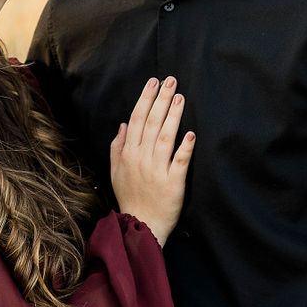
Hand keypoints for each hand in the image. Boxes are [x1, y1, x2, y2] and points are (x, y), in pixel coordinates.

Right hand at [109, 76, 194, 245]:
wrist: (140, 225)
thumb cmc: (129, 196)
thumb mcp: (115, 171)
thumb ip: (117, 147)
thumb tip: (123, 125)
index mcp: (129, 154)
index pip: (137, 120)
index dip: (145, 99)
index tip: (153, 82)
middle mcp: (142, 159)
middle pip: (151, 123)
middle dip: (161, 100)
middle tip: (171, 81)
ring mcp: (157, 170)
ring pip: (165, 138)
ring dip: (173, 116)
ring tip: (180, 97)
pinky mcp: (173, 183)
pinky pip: (179, 163)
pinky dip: (184, 148)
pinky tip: (190, 134)